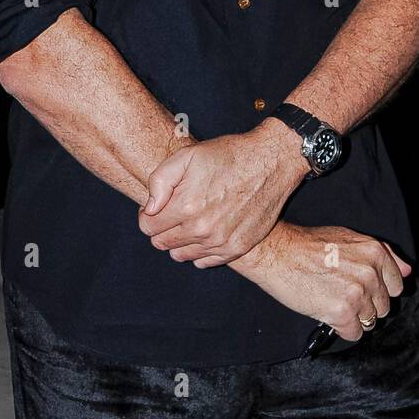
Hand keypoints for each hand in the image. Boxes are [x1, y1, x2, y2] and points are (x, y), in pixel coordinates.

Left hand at [138, 122, 305, 266]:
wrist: (271, 163)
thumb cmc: (228, 155)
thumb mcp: (188, 155)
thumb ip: (159, 181)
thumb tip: (149, 207)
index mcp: (186, 206)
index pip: (148, 227)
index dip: (149, 214)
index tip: (158, 206)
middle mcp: (202, 230)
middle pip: (162, 244)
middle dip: (163, 228)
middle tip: (175, 211)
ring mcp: (221, 242)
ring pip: (181, 255)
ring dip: (180, 240)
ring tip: (191, 220)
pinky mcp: (237, 248)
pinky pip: (205, 262)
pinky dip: (200, 250)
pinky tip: (207, 231)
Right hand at [233, 222, 412, 341]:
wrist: (278, 252)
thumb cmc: (310, 245)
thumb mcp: (350, 238)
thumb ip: (384, 254)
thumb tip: (408, 271)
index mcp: (376, 253)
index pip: (396, 286)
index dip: (377, 290)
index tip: (360, 287)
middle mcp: (371, 273)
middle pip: (383, 307)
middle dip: (364, 304)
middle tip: (339, 291)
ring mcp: (358, 293)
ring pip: (369, 322)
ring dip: (352, 317)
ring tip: (330, 298)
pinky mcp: (342, 312)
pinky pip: (354, 334)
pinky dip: (341, 328)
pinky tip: (326, 311)